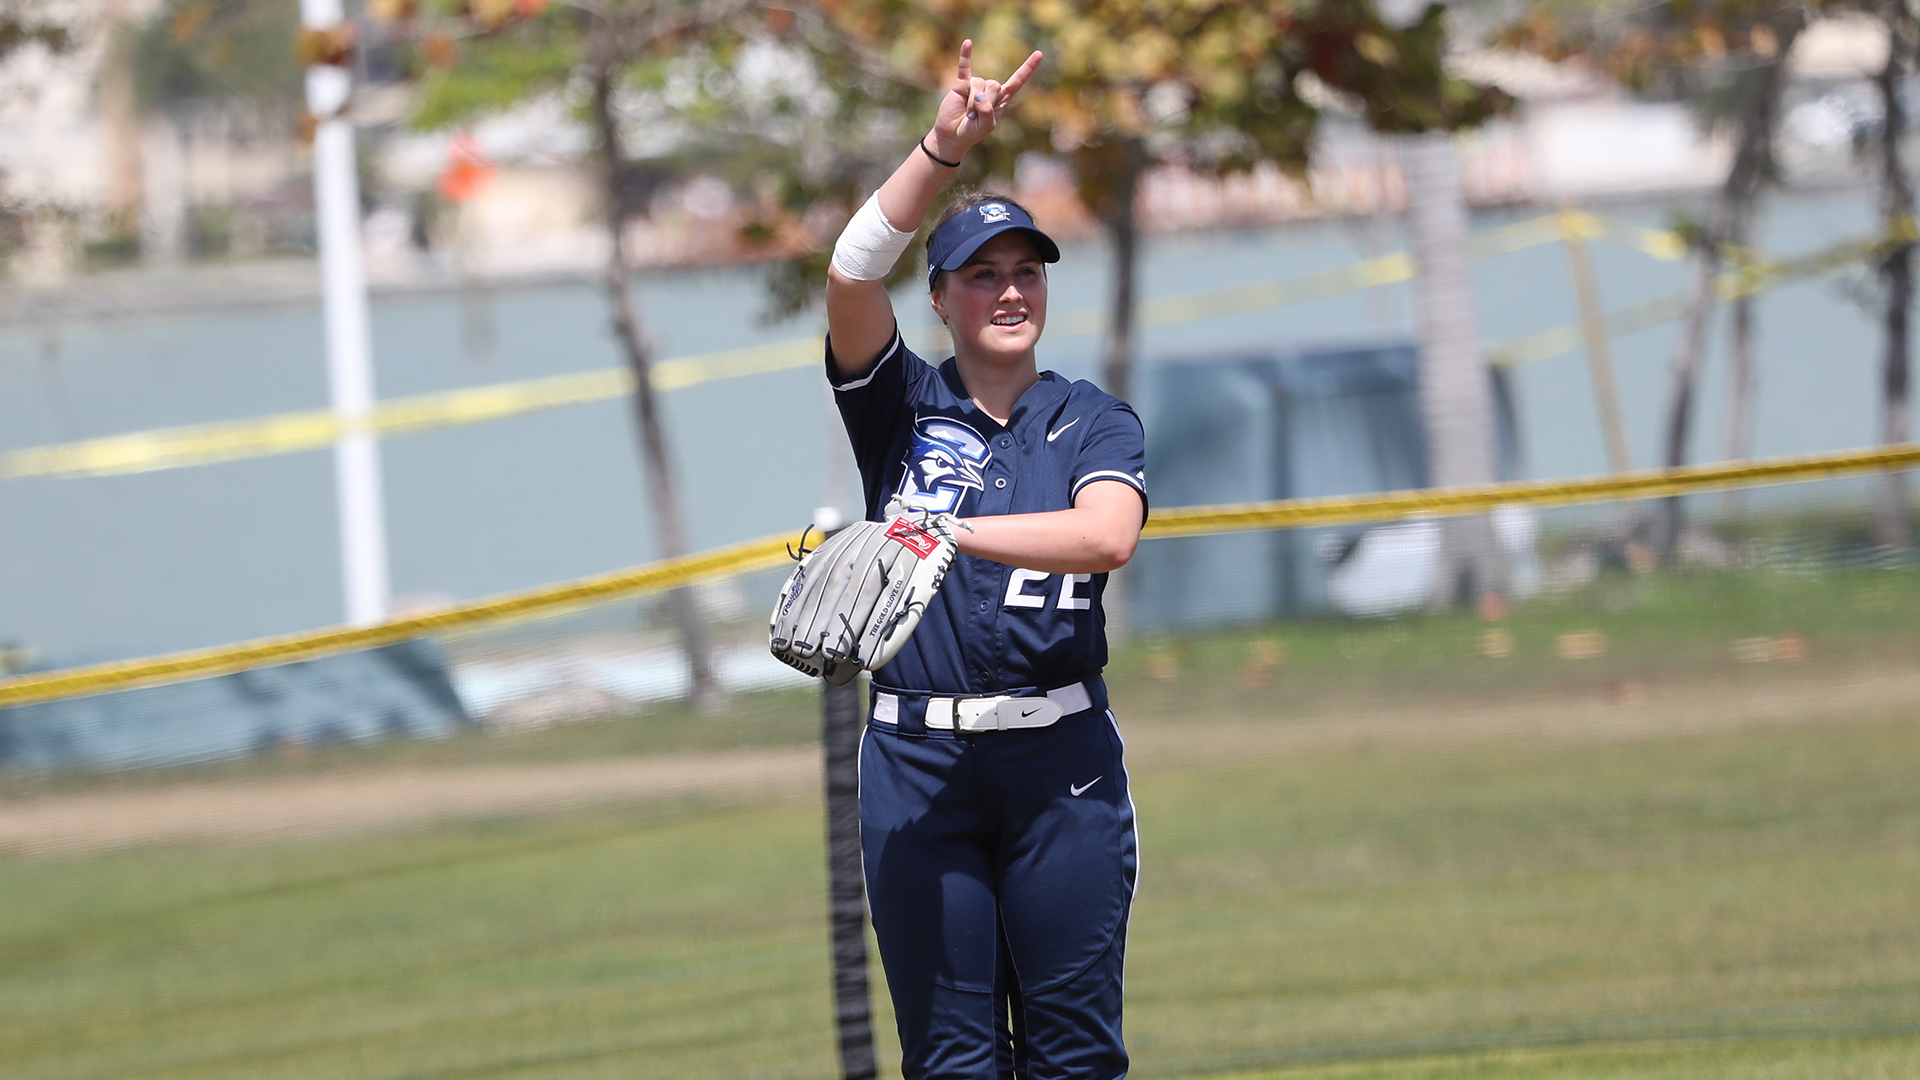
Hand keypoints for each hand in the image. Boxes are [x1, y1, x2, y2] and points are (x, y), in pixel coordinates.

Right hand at [929, 40, 1041, 160]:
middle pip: (994, 85)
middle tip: (976, 116)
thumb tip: (980, 95)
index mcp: (1002, 98)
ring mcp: (976, 85)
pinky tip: (968, 43)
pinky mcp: (961, 83)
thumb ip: (987, 112)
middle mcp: (990, 89)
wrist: (953, 134)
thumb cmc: (972, 131)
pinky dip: (965, 55)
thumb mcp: (986, 126)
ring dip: (972, 103)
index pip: (1018, 81)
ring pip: (979, 84)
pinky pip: (964, 67)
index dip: (1028, 68)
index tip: (1039, 54)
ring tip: (968, 114)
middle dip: (985, 102)